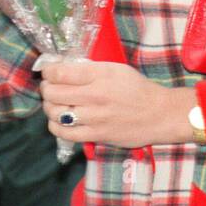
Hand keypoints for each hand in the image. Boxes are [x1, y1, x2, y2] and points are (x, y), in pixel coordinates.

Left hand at [39, 60, 194, 148]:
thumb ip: (91, 69)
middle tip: (49, 87)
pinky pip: (65, 133)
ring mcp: (94, 117)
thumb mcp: (117, 69)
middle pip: (53, 93)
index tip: (48, 71)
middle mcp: (95, 96)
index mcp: (100, 75)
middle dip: (46, 88)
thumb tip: (64, 69)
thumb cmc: (139, 89)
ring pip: (55, 113)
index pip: (61, 72)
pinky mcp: (96, 135)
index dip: (48, 71)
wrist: (160, 115)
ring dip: (49, 107)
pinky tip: (59, 121)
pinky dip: (56, 126)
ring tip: (54, 103)